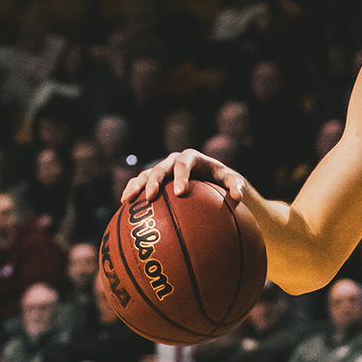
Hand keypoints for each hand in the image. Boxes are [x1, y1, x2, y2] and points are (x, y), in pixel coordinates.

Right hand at [122, 150, 247, 206]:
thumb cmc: (223, 180)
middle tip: (151, 197)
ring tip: (128, 200)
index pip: (184, 164)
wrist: (209, 177)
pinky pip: (140, 183)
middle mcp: (174, 161)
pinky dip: (131, 190)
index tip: (180, 192)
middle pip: (161, 168)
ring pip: (145, 175)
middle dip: (154, 181)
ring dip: (136, 186)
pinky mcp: (154, 178)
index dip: (181, 176)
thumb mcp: (232, 181)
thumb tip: (238, 198)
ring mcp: (162, 169)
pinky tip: (123, 204)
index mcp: (192, 158)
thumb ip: (236, 186)